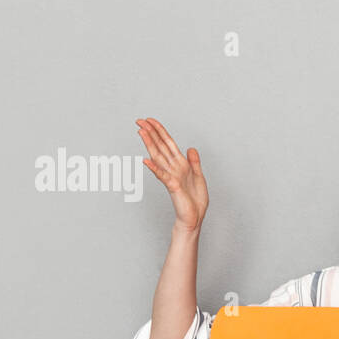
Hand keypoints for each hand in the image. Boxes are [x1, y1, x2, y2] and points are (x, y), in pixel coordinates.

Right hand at [137, 117, 208, 231]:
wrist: (194, 217)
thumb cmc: (195, 201)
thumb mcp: (198, 177)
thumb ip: (194, 162)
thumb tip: (191, 148)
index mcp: (180, 165)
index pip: (167, 144)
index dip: (160, 131)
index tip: (151, 121)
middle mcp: (173, 168)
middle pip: (160, 146)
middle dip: (151, 133)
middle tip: (139, 121)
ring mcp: (171, 176)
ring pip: (158, 157)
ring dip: (149, 144)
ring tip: (141, 132)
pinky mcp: (172, 186)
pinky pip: (162, 175)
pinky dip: (155, 168)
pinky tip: (147, 160)